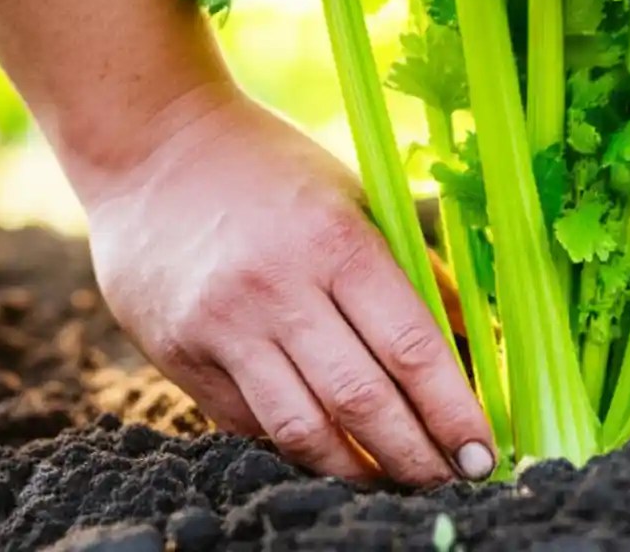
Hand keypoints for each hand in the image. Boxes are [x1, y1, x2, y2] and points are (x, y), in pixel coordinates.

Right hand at [84, 93, 494, 486]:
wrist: (148, 146)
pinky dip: (298, 448)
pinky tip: (334, 458)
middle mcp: (276, 289)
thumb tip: (478, 337)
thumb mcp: (355, 199)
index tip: (482, 452)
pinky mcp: (179, 355)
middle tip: (452, 482)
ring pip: (302, 429)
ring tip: (396, 484)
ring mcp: (221, 327)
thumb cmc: (270, 168)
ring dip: (358, 472)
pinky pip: (248, 424)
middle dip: (416, 456)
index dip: (453, 410)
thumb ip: (414, 271)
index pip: (409, 346)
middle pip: (361, 400)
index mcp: (334, 242)